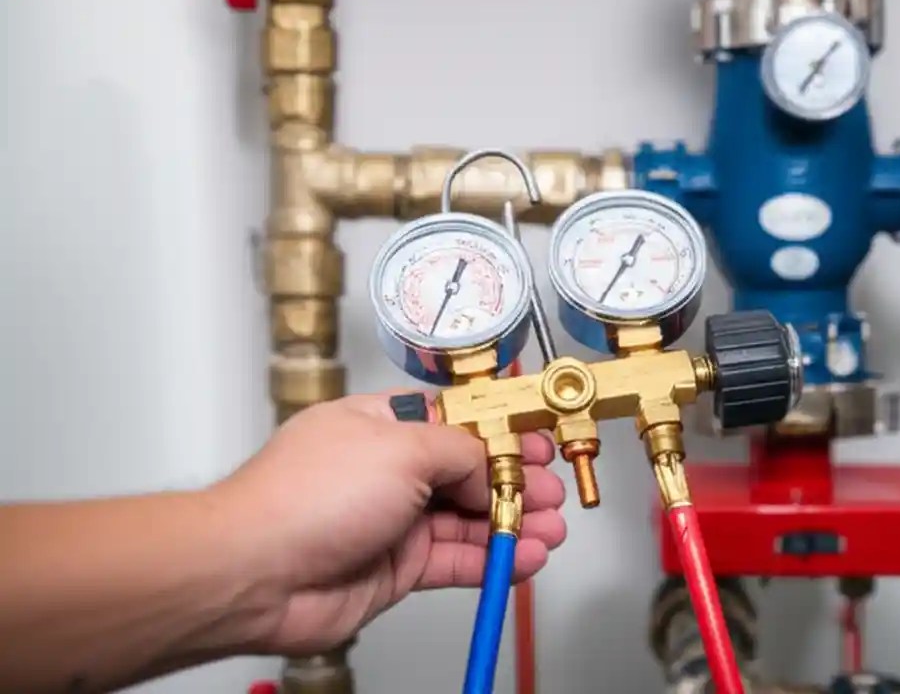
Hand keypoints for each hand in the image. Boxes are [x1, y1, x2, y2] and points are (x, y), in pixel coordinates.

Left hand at [210, 391, 565, 654]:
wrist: (256, 574)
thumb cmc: (300, 499)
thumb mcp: (400, 448)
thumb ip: (458, 451)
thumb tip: (486, 465)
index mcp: (381, 425)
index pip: (456, 419)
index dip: (500, 429)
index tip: (535, 437)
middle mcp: (386, 471)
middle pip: (467, 471)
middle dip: (514, 480)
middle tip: (549, 489)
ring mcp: (390, 521)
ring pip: (466, 520)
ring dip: (511, 523)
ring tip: (548, 528)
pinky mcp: (394, 568)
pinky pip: (456, 561)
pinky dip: (491, 560)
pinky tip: (519, 558)